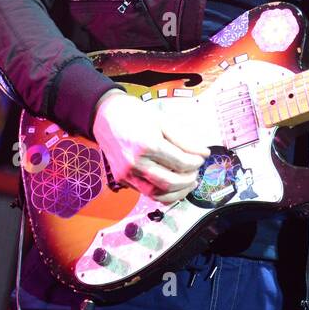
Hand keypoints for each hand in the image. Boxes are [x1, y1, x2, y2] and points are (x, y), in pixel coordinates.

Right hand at [91, 88, 209, 203]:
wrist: (105, 115)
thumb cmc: (134, 114)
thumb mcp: (163, 120)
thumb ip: (184, 139)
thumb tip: (203, 153)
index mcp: (148, 145)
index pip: (180, 162)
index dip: (196, 162)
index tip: (202, 157)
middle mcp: (136, 163)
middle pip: (170, 182)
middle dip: (189, 178)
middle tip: (197, 171)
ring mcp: (127, 174)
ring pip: (157, 194)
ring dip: (178, 192)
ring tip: (189, 182)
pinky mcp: (122, 180)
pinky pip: (146, 193)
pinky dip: (163, 194)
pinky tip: (174, 188)